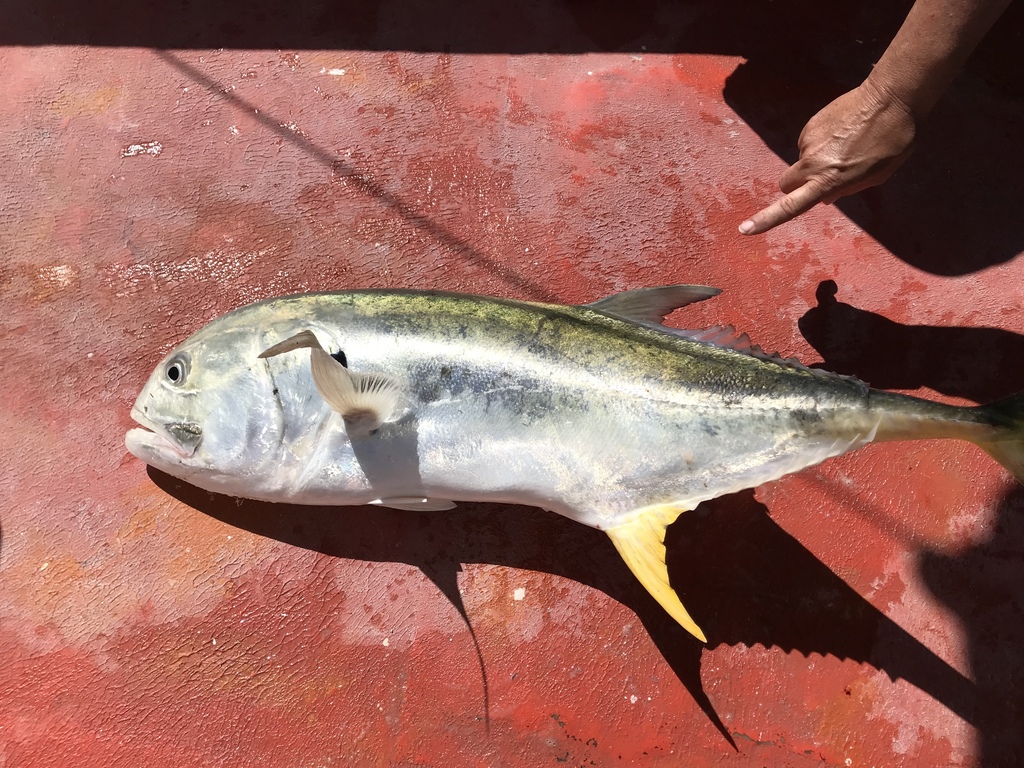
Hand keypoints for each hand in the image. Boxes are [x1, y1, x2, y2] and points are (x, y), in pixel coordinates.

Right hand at [738, 80, 917, 234]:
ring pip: (803, 161)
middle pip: (787, 184)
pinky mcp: (811, 124)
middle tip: (821, 178)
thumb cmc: (893, 140)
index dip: (766, 220)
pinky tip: (844, 132)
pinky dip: (822, 142)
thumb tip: (826, 197)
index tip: (744, 229)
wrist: (890, 97)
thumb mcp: (876, 175)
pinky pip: (810, 141)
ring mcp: (809, 141)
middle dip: (796, 186)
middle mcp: (812, 163)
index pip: (790, 206)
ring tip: (847, 145)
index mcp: (829, 180)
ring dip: (817, 160)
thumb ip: (848, 189)